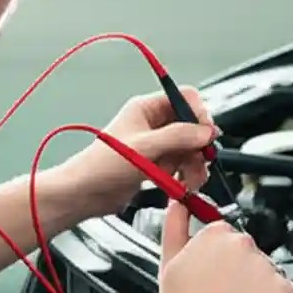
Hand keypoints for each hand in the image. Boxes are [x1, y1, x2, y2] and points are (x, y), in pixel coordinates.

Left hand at [57, 87, 218, 219]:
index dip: (199, 114)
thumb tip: (207, 131)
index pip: (185, 98)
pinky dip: (186, 176)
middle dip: (198, 146)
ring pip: (190, 149)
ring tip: (189, 180)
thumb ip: (179, 137)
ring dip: (194, 165)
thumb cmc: (103, 165)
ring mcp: (156, 145)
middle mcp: (153, 124)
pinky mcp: (157, 165)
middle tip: (201, 160)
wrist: (86, 194)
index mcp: (147, 108)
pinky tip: (181, 185)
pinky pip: (182, 165)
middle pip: (191, 126)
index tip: (207, 134)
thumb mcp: (146, 147)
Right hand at [151, 200, 292, 292]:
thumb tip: (177, 204)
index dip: (222, 264)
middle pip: (252, 257)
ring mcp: (266, 269)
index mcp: (217, 233)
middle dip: (243, 276)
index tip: (215, 280)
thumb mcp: (168, 262)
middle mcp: (245, 245)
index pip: (230, 239)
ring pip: (269, 278)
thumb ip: (176, 225)